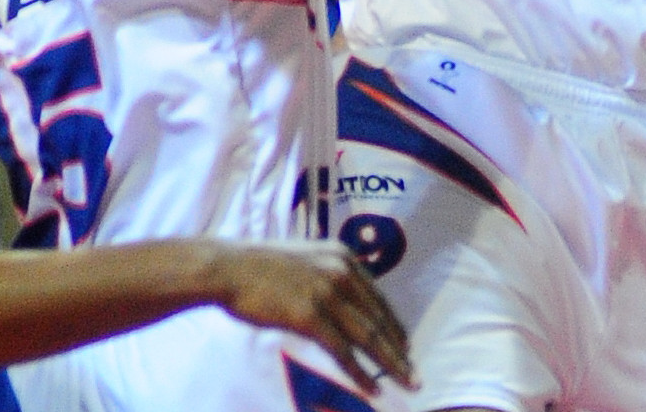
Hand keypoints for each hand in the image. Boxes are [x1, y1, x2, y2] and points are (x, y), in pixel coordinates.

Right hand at [209, 241, 414, 396]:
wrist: (229, 268)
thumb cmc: (259, 267)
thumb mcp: (305, 259)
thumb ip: (328, 274)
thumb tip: (345, 301)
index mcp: (342, 257)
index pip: (378, 298)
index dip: (394, 325)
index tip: (406, 346)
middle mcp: (341, 272)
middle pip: (379, 319)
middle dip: (400, 350)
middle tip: (415, 374)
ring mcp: (327, 294)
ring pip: (369, 337)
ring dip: (391, 365)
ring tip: (407, 384)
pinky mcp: (310, 316)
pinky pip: (343, 352)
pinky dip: (361, 373)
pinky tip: (373, 389)